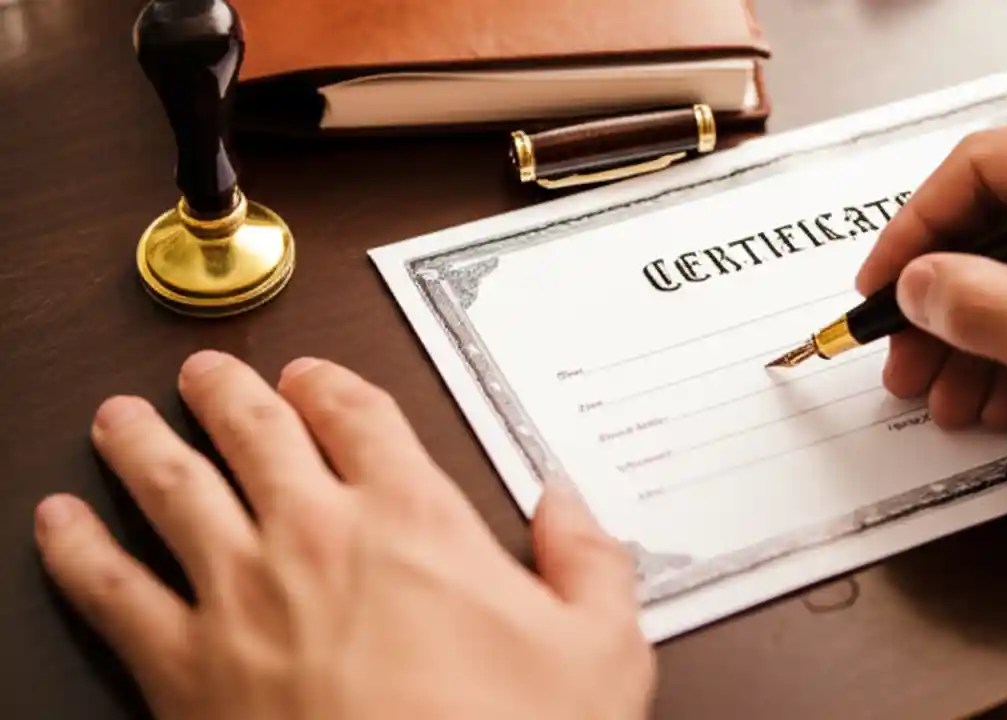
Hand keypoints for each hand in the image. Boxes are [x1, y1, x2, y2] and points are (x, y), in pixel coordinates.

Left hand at [34, 352, 654, 718]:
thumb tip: (570, 507)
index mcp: (412, 518)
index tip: (311, 378)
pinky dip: (74, 546)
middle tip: (206, 374)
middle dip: (225, 392)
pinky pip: (109, 587)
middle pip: (254, 431)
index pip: (359, 415)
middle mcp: (316, 536)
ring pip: (172, 484)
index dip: (329, 384)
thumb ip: (590, 562)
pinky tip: (59, 523)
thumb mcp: (598, 650)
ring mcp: (240, 595)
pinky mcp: (182, 667)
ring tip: (121, 418)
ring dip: (143, 440)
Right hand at [856, 110, 1006, 473]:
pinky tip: (1004, 395)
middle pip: (999, 225)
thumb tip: (917, 286)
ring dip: (979, 337)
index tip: (879, 289)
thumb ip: (984, 309)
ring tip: (948, 396)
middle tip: (904, 360)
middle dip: (943, 305)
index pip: (979, 170)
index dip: (913, 234)